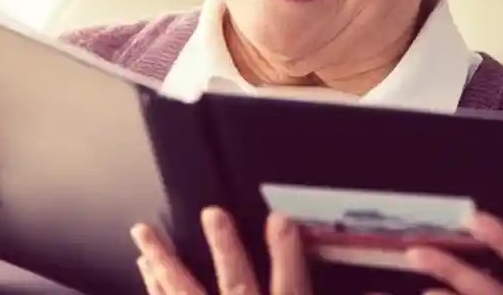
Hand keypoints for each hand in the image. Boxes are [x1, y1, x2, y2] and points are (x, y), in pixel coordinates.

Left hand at [131, 207, 310, 294]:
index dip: (285, 253)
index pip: (289, 286)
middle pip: (236, 284)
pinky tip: (146, 267)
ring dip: (165, 263)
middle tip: (213, 214)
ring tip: (148, 233)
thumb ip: (311, 289)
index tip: (280, 219)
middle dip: (225, 249)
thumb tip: (356, 286)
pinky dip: (154, 287)